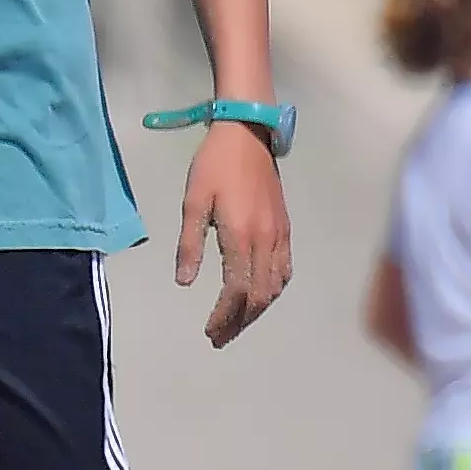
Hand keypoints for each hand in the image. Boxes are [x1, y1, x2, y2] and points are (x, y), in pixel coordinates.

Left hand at [175, 121, 292, 347]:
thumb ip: (190, 244)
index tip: (210, 331)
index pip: (237, 290)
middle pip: (259, 296)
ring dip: (257, 310)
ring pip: (276, 286)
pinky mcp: (286, 227)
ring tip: (236, 323)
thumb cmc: (213, 165)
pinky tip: (260, 296)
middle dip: (240, 321)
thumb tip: (184, 283)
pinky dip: (274, 290)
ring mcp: (280, 234)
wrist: (247, 132)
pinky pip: (286, 268)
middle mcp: (266, 240)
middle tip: (220, 337)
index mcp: (241, 236)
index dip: (225, 316)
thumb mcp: (193, 202)